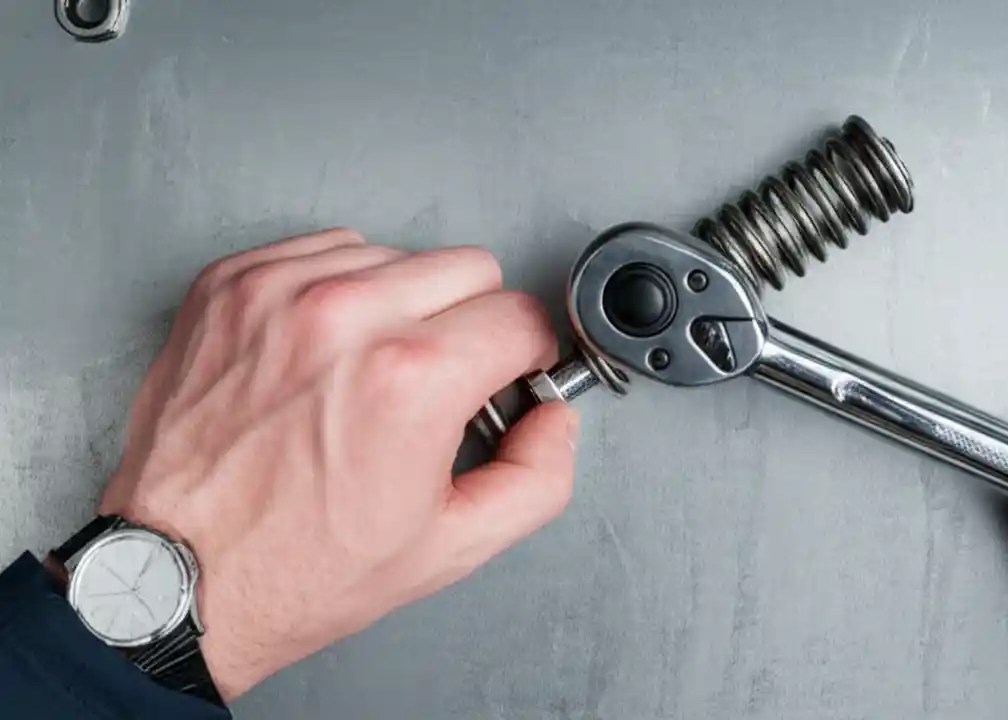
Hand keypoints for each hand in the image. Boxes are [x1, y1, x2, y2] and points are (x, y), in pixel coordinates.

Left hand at [98, 228, 579, 699]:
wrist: (176, 575)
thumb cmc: (298, 568)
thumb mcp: (452, 547)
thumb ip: (538, 477)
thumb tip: (553, 416)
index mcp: (410, 380)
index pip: (520, 315)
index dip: (524, 357)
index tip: (503, 379)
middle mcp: (344, 317)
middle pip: (470, 267)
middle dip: (472, 323)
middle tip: (437, 383)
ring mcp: (279, 292)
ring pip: (398, 254)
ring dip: (402, 304)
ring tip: (369, 372)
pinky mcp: (231, 284)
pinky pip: (326, 249)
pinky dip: (339, 290)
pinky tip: (326, 350)